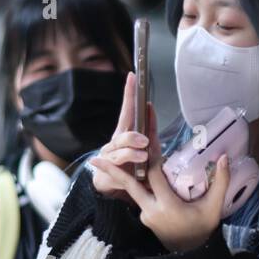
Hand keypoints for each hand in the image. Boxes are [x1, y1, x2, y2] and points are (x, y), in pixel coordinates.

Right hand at [89, 71, 157, 201]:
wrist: (110, 181)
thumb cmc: (131, 161)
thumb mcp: (145, 144)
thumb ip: (149, 128)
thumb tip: (151, 107)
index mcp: (124, 132)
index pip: (127, 110)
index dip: (129, 94)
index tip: (132, 77)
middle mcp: (115, 142)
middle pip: (122, 135)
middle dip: (132, 136)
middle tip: (145, 140)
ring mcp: (109, 156)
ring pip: (119, 153)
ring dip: (130, 154)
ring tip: (142, 156)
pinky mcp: (107, 172)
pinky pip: (114, 170)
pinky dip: (120, 170)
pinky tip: (124, 172)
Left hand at [91, 123, 230, 252]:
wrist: (191, 254)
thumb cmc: (203, 229)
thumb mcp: (214, 207)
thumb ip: (221, 182)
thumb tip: (225, 156)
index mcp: (167, 206)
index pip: (155, 176)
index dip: (152, 155)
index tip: (148, 136)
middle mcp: (151, 210)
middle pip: (130, 185)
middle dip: (113, 170)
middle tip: (96, 157)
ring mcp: (145, 215)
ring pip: (131, 190)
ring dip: (118, 175)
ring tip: (101, 161)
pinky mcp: (144, 216)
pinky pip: (138, 196)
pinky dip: (135, 183)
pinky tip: (131, 171)